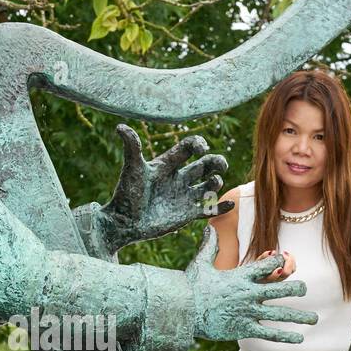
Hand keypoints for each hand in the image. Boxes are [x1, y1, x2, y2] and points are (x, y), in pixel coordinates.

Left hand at [99, 124, 231, 252]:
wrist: (124, 223)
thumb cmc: (126, 194)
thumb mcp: (133, 169)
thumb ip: (132, 147)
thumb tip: (120, 127)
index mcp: (167, 164)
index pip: (188, 147)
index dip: (198, 144)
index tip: (201, 149)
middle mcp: (178, 178)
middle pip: (205, 164)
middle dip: (216, 161)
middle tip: (221, 165)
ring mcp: (184, 196)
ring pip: (209, 184)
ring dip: (217, 181)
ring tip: (213, 183)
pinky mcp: (187, 214)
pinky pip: (209, 209)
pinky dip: (221, 207)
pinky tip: (230, 204)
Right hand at [187, 228, 316, 342]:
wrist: (182, 310)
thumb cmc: (190, 286)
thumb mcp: (200, 263)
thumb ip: (209, 245)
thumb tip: (208, 227)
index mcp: (241, 276)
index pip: (268, 265)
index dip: (279, 261)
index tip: (286, 260)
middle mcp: (249, 293)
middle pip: (281, 289)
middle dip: (296, 289)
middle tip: (305, 289)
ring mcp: (248, 311)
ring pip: (280, 314)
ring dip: (299, 316)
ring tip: (314, 319)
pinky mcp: (244, 328)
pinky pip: (269, 333)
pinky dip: (285, 336)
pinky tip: (299, 338)